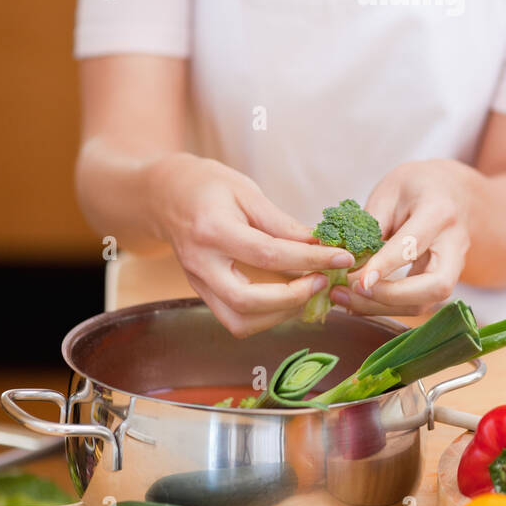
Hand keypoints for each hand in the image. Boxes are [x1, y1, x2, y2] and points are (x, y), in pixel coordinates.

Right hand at [145, 153, 355, 336]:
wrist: (164, 195)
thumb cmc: (207, 185)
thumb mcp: (246, 191)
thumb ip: (280, 222)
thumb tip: (318, 244)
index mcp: (212, 231)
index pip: (268, 255)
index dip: (310, 260)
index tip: (341, 257)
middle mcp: (201, 264)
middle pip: (248, 301)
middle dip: (293, 298)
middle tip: (323, 281)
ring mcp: (198, 283)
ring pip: (239, 320)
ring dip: (280, 314)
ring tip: (309, 291)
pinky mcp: (202, 293)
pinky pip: (234, 318)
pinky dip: (266, 316)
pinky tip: (288, 297)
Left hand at [329, 159, 473, 316]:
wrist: (451, 189)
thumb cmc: (417, 185)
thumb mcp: (389, 191)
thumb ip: (372, 224)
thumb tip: (345, 260)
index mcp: (439, 212)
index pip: (413, 245)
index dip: (385, 266)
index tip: (358, 281)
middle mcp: (454, 243)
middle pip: (436, 286)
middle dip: (393, 297)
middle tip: (354, 290)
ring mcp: (454, 265)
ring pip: (427, 301)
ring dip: (384, 307)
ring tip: (344, 299)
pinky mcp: (443, 280)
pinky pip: (419, 301)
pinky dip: (388, 306)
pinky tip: (359, 301)